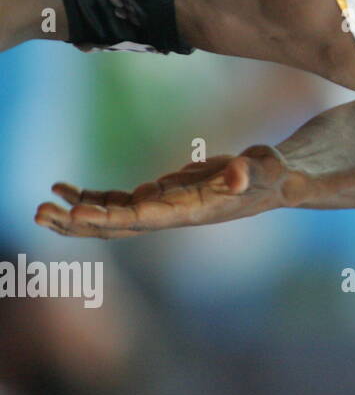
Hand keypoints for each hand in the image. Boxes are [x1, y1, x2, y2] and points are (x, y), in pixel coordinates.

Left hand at [35, 146, 294, 237]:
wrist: (274, 181)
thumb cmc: (273, 175)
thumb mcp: (267, 167)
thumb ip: (252, 170)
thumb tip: (239, 174)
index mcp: (190, 211)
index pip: (142, 219)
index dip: (108, 217)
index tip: (76, 213)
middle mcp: (170, 215)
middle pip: (116, 226)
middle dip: (78, 223)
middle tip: (40, 212)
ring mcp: (162, 206)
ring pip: (109, 216)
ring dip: (75, 213)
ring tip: (41, 205)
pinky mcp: (160, 195)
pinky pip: (116, 201)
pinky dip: (90, 196)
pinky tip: (63, 188)